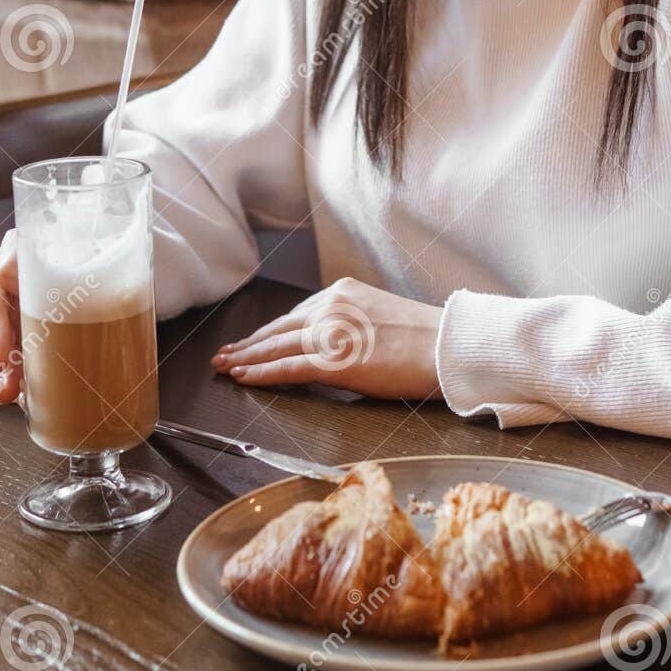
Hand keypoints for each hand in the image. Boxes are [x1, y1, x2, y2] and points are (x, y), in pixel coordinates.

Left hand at [211, 277, 444, 400]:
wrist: (447, 348)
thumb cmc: (425, 339)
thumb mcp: (381, 316)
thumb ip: (351, 324)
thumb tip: (332, 344)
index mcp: (343, 293)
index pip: (295, 315)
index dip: (269, 332)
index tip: (250, 340)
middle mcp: (331, 306)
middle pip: (278, 329)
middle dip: (248, 343)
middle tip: (224, 354)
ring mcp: (331, 332)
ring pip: (277, 346)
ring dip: (247, 357)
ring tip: (225, 367)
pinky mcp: (335, 360)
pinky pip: (288, 367)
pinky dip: (261, 372)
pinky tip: (244, 377)